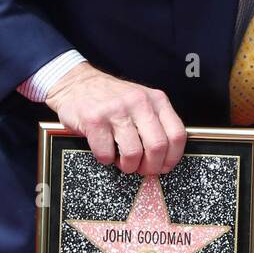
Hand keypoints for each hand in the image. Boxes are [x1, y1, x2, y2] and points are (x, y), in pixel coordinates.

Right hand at [45, 62, 185, 174]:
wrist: (76, 83)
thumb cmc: (111, 98)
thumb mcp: (142, 102)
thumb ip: (156, 123)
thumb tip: (165, 158)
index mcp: (156, 100)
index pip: (177, 134)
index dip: (172, 157)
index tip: (164, 166)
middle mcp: (139, 102)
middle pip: (158, 146)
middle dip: (150, 166)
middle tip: (142, 169)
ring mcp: (116, 110)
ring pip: (133, 153)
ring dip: (128, 166)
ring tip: (122, 161)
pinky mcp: (94, 119)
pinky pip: (106, 153)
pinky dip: (106, 159)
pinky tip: (104, 150)